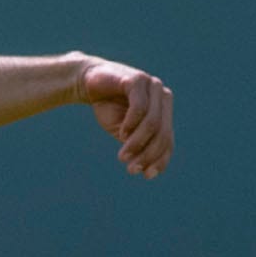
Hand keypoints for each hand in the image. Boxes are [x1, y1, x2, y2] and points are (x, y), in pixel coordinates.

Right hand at [77, 57, 173, 178]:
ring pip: (152, 123)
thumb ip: (138, 146)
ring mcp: (152, 86)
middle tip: (131, 170)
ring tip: (123, 156)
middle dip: (147, 155)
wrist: (87, 82)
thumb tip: (148, 170)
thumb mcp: (125, 132)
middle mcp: (163, 97)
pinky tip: (122, 133)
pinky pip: (140, 108)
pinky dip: (131, 124)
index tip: (147, 176)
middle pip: (162, 134)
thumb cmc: (109, 108)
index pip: (167, 140)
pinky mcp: (137, 80)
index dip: (160, 160)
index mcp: (164, 111)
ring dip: (137, 143)